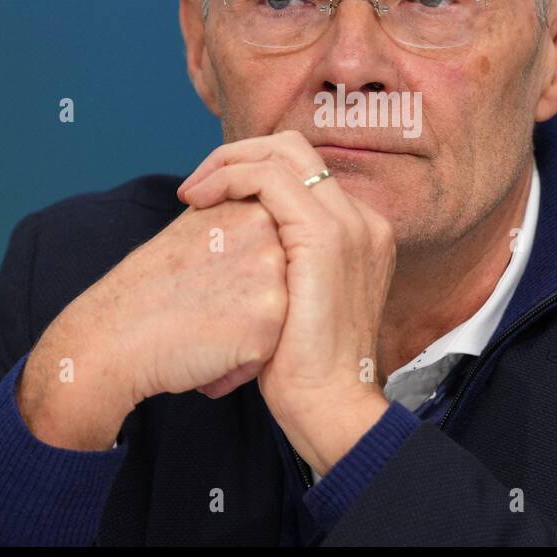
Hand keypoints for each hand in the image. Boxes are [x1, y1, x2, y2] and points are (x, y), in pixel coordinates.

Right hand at [17, 198, 287, 449]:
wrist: (113, 336)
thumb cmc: (149, 288)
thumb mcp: (195, 230)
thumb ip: (237, 217)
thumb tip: (268, 219)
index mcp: (252, 212)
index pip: (272, 256)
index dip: (234, 279)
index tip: (199, 283)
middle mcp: (269, 240)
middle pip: (281, 288)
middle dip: (246, 306)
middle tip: (198, 305)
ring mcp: (272, 282)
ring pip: (278, 322)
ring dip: (244, 334)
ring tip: (201, 327)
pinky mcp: (268, 327)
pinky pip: (266, 354)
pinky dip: (238, 364)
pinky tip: (204, 352)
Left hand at [178, 130, 396, 473]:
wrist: (328, 406)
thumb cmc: (302, 367)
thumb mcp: (294, 300)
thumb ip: (281, 261)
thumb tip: (237, 239)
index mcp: (361, 233)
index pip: (303, 173)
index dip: (252, 172)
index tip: (210, 197)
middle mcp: (363, 220)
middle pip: (296, 150)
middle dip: (239, 154)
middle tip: (199, 183)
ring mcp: (349, 225)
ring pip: (282, 152)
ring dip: (229, 161)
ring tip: (194, 190)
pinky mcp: (325, 236)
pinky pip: (270, 177)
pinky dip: (230, 176)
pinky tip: (201, 199)